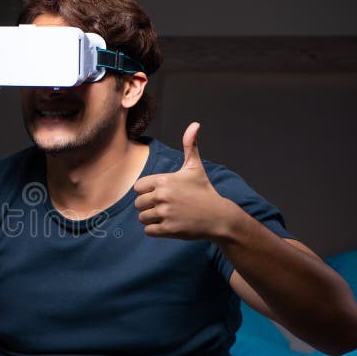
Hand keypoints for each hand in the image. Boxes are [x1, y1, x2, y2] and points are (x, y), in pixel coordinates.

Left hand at [133, 122, 233, 239]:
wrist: (219, 217)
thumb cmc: (204, 191)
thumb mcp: (195, 167)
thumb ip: (190, 146)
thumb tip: (194, 124)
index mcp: (164, 180)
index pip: (138, 187)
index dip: (147, 191)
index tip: (161, 193)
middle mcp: (162, 196)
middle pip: (138, 203)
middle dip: (148, 206)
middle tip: (165, 206)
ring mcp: (165, 213)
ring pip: (142, 218)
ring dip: (152, 219)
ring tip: (168, 215)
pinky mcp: (168, 229)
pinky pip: (148, 231)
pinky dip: (155, 230)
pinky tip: (169, 225)